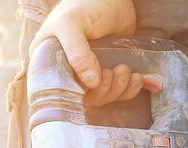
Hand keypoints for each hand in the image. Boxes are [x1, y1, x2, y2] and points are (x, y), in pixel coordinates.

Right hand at [31, 0, 161, 106]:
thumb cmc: (84, 5)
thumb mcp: (71, 24)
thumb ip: (77, 53)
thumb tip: (91, 84)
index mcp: (50, 62)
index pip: (60, 93)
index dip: (78, 95)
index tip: (93, 83)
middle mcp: (69, 71)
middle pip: (85, 98)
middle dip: (104, 91)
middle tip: (114, 71)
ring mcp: (90, 73)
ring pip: (103, 96)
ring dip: (118, 89)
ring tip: (125, 70)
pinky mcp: (109, 71)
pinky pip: (118, 92)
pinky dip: (129, 89)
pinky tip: (137, 78)